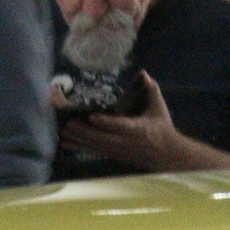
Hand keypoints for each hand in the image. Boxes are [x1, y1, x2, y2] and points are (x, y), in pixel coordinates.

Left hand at [62, 92, 187, 171]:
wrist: (167, 155)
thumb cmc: (162, 128)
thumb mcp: (159, 108)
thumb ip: (151, 90)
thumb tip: (144, 74)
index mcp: (137, 129)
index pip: (120, 126)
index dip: (106, 122)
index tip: (92, 116)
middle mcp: (125, 142)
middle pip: (102, 138)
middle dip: (84, 131)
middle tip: (69, 123)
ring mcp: (118, 150)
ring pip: (95, 146)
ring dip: (78, 139)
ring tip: (63, 132)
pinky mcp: (113, 155)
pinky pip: (94, 151)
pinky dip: (79, 147)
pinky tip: (66, 144)